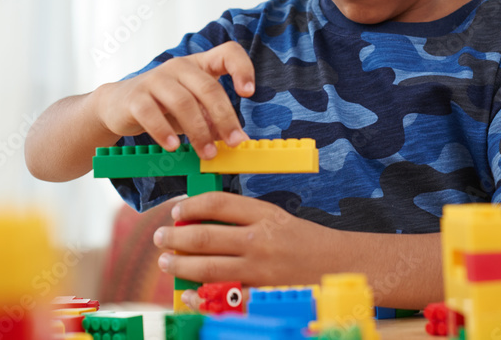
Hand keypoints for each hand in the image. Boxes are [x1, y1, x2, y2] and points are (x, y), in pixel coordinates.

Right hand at [99, 42, 254, 158]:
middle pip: (208, 87)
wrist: (117, 105)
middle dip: (224, 118)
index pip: (227, 53)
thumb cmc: (162, 106)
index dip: (242, 68)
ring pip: (183, 102)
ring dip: (199, 131)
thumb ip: (213, 120)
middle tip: (234, 142)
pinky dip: (165, 132)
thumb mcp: (193, 110)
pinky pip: (152, 114)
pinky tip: (173, 146)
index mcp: (199, 65)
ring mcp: (155, 79)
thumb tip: (237, 139)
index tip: (248, 93)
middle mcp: (178, 66)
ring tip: (206, 152)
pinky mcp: (135, 97)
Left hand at [152, 193, 335, 291]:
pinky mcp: (260, 295)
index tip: (176, 210)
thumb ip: (244, 218)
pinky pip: (222, 297)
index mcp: (264, 215)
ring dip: (180, 264)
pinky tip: (188, 292)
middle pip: (204, 236)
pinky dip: (200, 296)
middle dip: (175, 237)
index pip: (218, 204)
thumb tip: (201, 219)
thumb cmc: (305, 241)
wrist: (341, 266)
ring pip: (206, 267)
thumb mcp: (277, 218)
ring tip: (165, 261)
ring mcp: (259, 271)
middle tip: (160, 237)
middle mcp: (259, 241)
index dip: (191, 206)